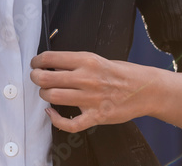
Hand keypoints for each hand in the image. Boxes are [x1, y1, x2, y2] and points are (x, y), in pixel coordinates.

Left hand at [30, 51, 159, 132]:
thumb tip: (53, 65)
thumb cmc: (122, 73)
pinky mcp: (96, 116)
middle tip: (36, 78)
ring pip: (53, 98)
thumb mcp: (98, 59)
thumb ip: (77, 63)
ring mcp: (90, 99)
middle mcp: (86, 78)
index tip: (35, 64)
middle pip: (47, 79)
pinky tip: (51, 113)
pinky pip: (69, 123)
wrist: (146, 89)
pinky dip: (56, 120)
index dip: (37, 62)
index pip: (51, 58)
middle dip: (35, 78)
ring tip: (46, 93)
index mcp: (87, 60)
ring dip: (44, 95)